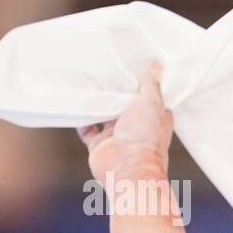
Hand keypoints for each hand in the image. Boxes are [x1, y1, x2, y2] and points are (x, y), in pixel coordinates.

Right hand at [77, 60, 173, 187]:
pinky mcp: (100, 143)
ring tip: (85, 79)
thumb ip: (150, 84)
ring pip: (104, 113)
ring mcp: (117, 134)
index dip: (142, 81)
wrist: (127, 169)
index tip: (132, 63)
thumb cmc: (144, 137)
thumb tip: (158, 64)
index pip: (150, 95)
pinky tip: (74, 101)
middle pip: (124, 103)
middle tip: (103, 66)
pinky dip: (80, 117)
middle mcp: (136, 125)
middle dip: (115, 89)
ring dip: (96, 101)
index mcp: (154, 116)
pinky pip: (86, 128)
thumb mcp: (150, 103)